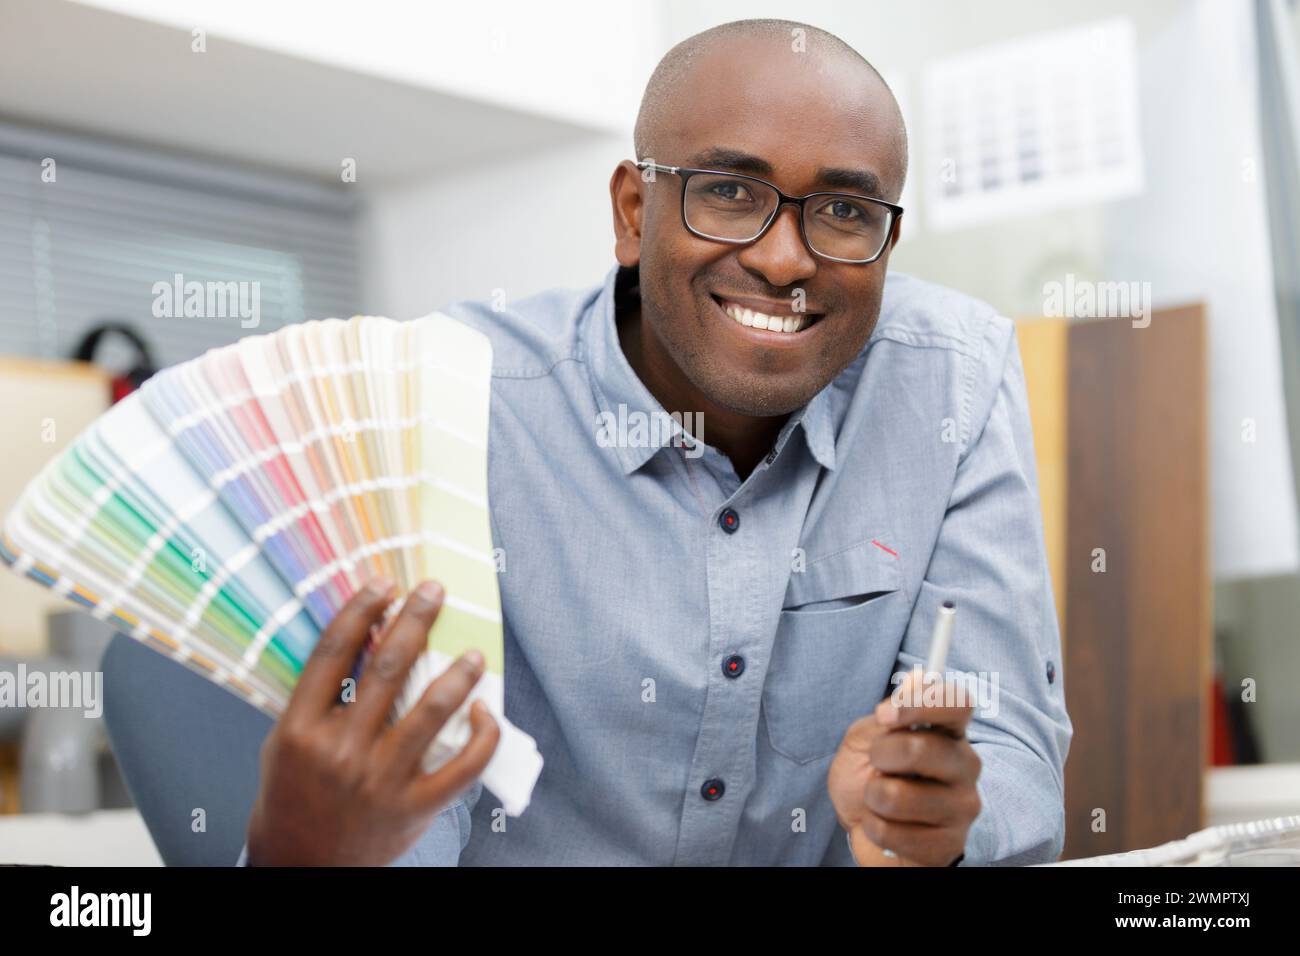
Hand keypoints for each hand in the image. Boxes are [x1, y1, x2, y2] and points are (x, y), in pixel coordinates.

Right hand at [245, 577, 499, 864]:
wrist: (302, 865)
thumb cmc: (295, 794)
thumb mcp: (287, 741)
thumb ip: (320, 696)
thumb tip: (369, 636)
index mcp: (302, 729)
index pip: (332, 653)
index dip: (360, 610)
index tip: (383, 584)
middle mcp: (341, 752)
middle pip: (386, 669)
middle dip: (414, 620)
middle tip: (434, 591)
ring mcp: (381, 781)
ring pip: (431, 711)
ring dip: (458, 674)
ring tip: (472, 651)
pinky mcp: (415, 808)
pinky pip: (463, 766)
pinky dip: (482, 735)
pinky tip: (485, 710)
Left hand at [828, 667, 980, 865]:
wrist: (861, 824)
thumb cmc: (866, 775)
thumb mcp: (864, 739)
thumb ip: (883, 718)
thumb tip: (906, 694)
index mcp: (948, 732)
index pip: (957, 704)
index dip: (921, 703)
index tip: (885, 715)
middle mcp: (965, 767)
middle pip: (922, 748)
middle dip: (880, 755)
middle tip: (876, 765)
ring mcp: (962, 808)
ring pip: (899, 796)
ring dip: (873, 796)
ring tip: (880, 799)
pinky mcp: (950, 846)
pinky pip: (893, 833)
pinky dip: (875, 828)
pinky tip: (885, 825)